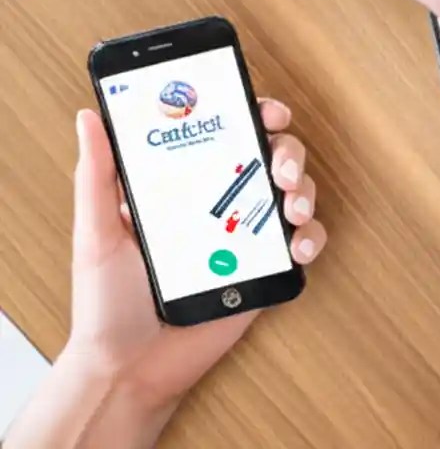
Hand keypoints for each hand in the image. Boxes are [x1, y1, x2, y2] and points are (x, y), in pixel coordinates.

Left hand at [65, 100, 325, 406]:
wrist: (132, 366)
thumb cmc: (108, 302)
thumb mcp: (96, 233)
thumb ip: (97, 177)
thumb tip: (90, 117)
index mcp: (185, 186)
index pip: (225, 134)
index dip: (252, 113)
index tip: (265, 110)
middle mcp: (222, 204)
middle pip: (270, 156)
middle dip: (288, 152)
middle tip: (280, 169)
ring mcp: (248, 236)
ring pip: (294, 193)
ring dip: (304, 191)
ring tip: (291, 208)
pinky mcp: (268, 270)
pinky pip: (304, 243)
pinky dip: (311, 238)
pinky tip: (298, 247)